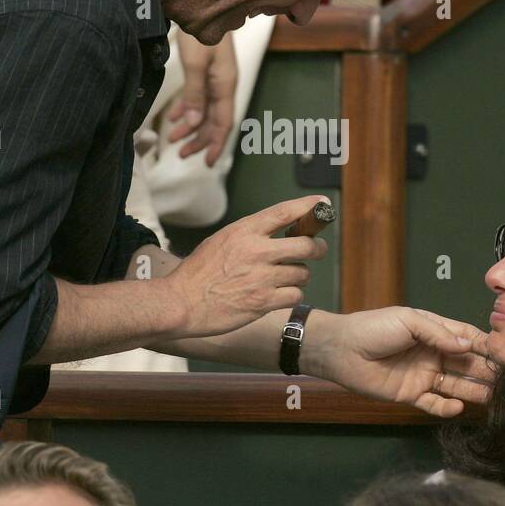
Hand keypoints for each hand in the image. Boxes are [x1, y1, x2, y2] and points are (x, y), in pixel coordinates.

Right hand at [163, 195, 329, 337]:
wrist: (181, 303)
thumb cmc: (197, 273)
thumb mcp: (220, 241)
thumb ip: (249, 236)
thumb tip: (276, 234)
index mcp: (244, 231)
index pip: (284, 212)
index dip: (309, 206)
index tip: (323, 203)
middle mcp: (257, 251)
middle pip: (306, 245)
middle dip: (317, 247)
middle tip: (316, 249)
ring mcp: (262, 278)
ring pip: (302, 273)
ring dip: (299, 275)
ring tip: (286, 278)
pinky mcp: (264, 302)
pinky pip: (295, 295)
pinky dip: (292, 295)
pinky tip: (280, 294)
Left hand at [167, 30, 237, 165]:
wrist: (200, 2)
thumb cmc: (200, 31)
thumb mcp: (195, 63)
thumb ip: (195, 94)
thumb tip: (194, 124)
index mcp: (225, 85)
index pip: (223, 122)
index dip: (216, 144)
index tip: (207, 163)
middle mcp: (222, 84)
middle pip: (214, 120)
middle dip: (199, 139)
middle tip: (182, 155)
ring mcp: (214, 78)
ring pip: (204, 111)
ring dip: (190, 126)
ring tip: (173, 138)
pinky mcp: (204, 71)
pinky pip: (198, 98)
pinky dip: (187, 109)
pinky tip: (175, 117)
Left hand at [303, 308, 495, 417]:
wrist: (340, 350)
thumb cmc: (373, 328)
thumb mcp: (408, 320)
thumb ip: (439, 333)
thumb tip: (470, 344)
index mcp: (433, 331)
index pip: (466, 338)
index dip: (484, 345)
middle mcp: (432, 354)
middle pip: (465, 364)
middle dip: (485, 371)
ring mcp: (423, 375)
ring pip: (455, 385)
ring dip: (473, 391)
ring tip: (492, 397)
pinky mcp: (411, 395)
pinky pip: (434, 403)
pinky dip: (447, 407)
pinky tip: (458, 407)